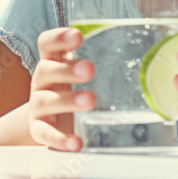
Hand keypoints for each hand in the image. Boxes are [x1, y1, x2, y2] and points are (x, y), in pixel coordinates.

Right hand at [29, 27, 95, 151]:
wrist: (44, 121)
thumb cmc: (66, 90)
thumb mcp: (74, 73)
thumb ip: (93, 60)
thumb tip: (139, 44)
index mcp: (51, 63)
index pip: (47, 44)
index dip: (59, 38)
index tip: (78, 36)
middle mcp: (41, 81)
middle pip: (45, 70)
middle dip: (67, 69)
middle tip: (89, 69)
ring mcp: (38, 106)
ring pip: (45, 100)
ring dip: (68, 100)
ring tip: (90, 100)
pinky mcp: (39, 129)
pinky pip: (45, 133)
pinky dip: (60, 138)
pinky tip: (76, 142)